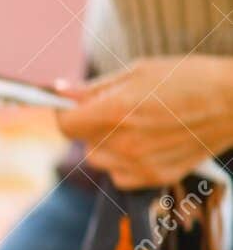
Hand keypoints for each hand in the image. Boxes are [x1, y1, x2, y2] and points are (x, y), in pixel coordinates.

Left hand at [55, 55, 232, 188]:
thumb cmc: (189, 78)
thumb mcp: (139, 72)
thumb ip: (96, 88)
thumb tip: (60, 91)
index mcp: (116, 111)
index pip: (66, 125)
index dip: (66, 114)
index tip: (74, 108)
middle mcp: (124, 143)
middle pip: (83, 144)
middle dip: (91, 127)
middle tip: (116, 110)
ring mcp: (140, 164)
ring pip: (100, 162)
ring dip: (107, 146)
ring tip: (135, 126)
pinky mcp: (156, 177)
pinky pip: (121, 177)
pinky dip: (125, 163)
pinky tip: (146, 144)